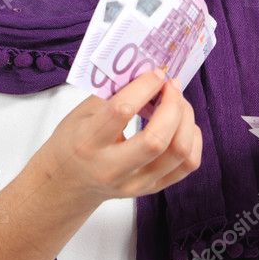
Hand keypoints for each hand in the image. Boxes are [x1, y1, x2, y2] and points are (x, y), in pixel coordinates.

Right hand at [38, 69, 202, 212]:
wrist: (67, 184)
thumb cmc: (72, 141)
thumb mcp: (81, 112)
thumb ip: (112, 92)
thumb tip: (146, 70)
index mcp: (88, 143)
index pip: (122, 112)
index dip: (145, 87)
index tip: (156, 73)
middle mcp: (112, 169)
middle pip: (157, 139)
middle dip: (173, 104)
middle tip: (171, 85)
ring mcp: (135, 184)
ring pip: (179, 153)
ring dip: (185, 119)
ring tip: (177, 102)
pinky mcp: (151, 189)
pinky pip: (187, 165)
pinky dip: (191, 138)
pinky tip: (181, 124)